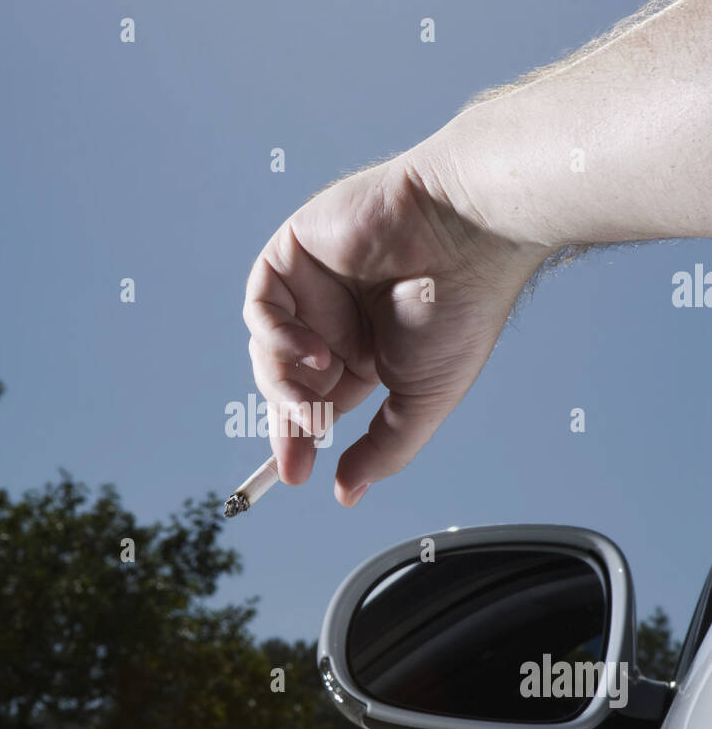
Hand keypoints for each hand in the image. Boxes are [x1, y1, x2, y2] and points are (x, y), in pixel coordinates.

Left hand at [243, 133, 544, 504]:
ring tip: (316, 401)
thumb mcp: (422, 398)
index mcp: (366, 353)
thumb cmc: (460, 309)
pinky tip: (314, 355)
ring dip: (284, 385)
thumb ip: (383, 448)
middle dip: (290, 419)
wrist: (468, 235)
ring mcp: (312, 287)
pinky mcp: (293, 252)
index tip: (298, 476)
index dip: (300, 440)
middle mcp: (335, 321)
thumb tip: (345, 493)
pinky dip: (277, 338)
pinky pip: (260, 306)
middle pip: (285, 382)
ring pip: (267, 350)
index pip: (317, 403)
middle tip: (302, 447)